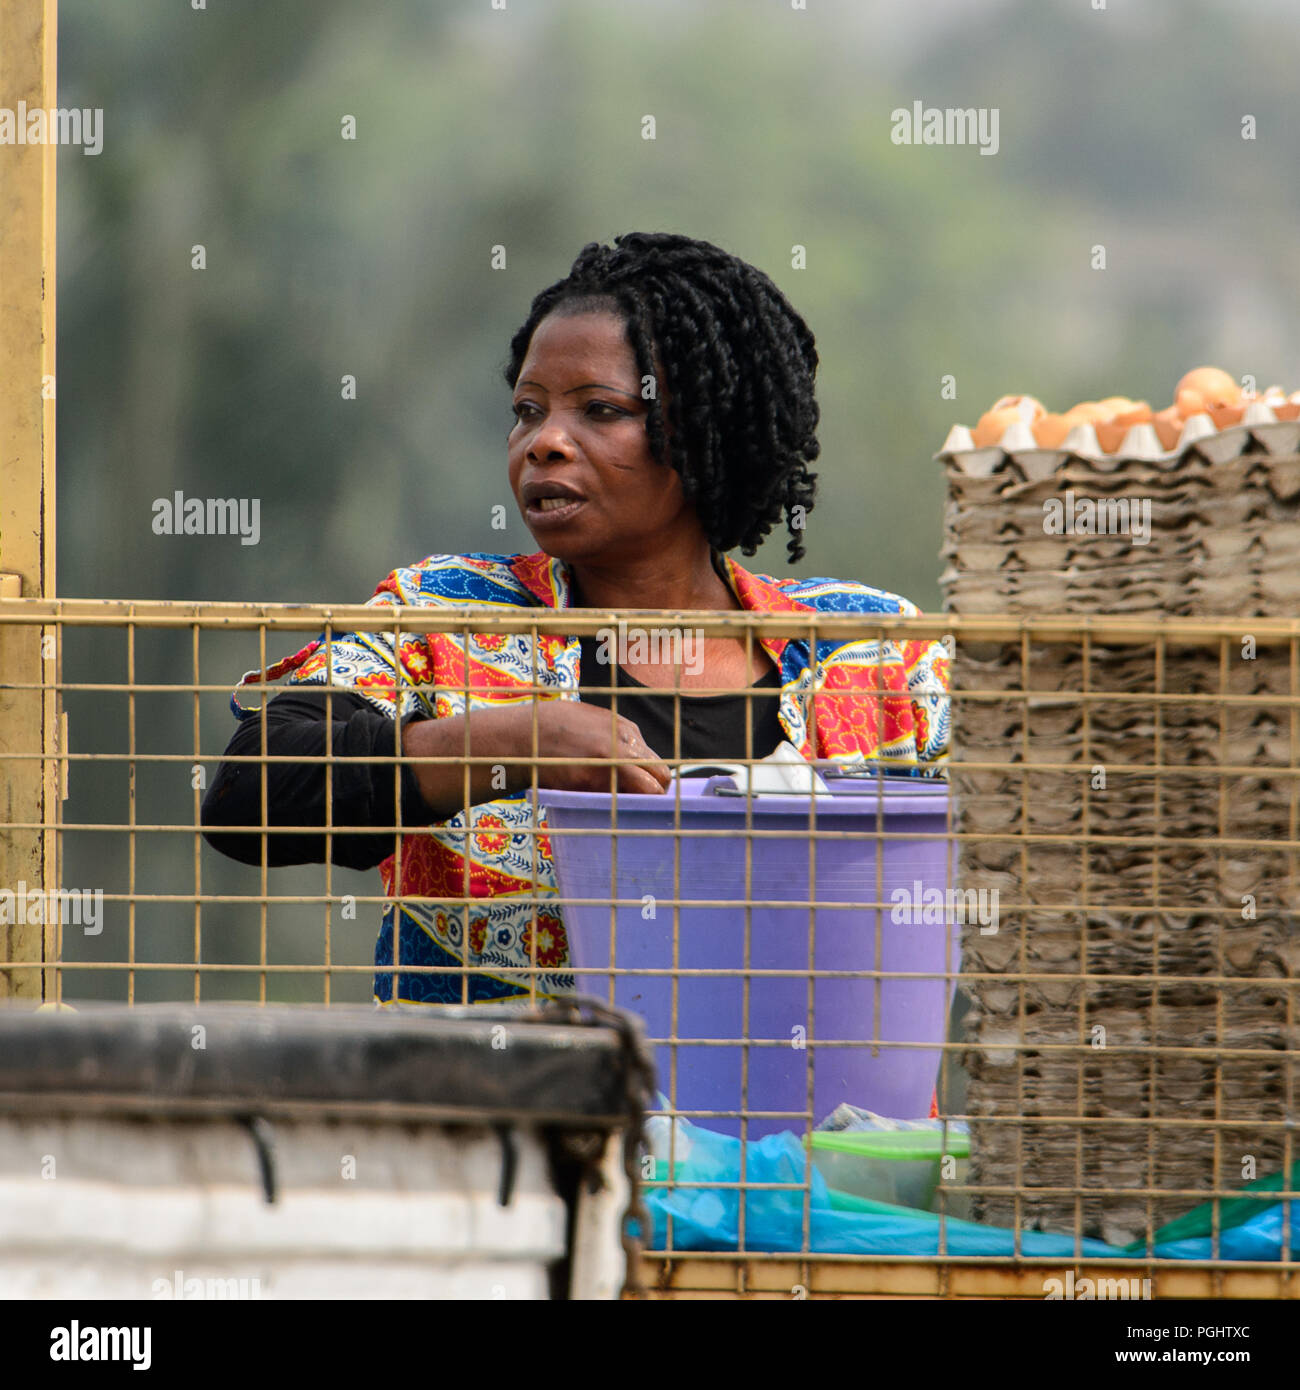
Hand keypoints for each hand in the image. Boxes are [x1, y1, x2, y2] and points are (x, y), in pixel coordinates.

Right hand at [401, 701, 668, 819]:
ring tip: (628, 815)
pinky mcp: (602, 774)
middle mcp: (624, 739)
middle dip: (654, 791)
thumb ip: (606, 736)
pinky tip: (617, 814)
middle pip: (660, 772)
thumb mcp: (581, 720)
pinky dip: (630, 806)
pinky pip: (631, 796)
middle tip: (639, 809)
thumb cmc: (544, 732)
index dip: (647, 777)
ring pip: (652, 787)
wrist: (519, 738)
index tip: (639, 792)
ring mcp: (615, 756)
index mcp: (621, 726)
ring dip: (645, 802)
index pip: (651, 757)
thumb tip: (622, 757)